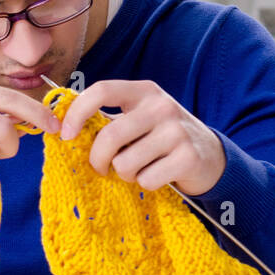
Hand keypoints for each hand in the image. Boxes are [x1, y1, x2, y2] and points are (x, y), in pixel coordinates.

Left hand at [57, 79, 225, 194]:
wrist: (210, 155)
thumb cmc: (161, 138)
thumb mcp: (139, 118)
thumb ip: (109, 119)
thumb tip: (64, 130)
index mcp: (143, 91)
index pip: (101, 90)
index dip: (77, 112)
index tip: (65, 135)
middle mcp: (161, 106)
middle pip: (110, 135)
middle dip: (97, 159)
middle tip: (101, 168)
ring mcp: (177, 131)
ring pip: (125, 163)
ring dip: (125, 174)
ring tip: (139, 168)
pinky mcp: (188, 157)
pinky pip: (146, 179)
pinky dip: (146, 183)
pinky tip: (159, 175)